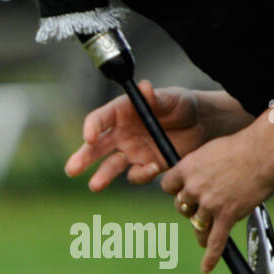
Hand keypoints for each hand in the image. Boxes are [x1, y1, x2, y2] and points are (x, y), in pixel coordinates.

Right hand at [65, 82, 205, 190]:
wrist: (201, 125)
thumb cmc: (182, 105)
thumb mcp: (173, 99)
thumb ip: (157, 98)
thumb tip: (144, 87)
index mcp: (121, 112)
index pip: (100, 119)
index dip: (92, 128)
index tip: (89, 137)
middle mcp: (120, 134)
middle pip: (95, 148)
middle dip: (83, 158)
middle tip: (72, 169)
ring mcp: (130, 152)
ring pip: (109, 166)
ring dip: (101, 176)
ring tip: (94, 186)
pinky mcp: (143, 166)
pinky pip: (136, 175)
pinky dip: (141, 174)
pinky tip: (152, 168)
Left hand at [160, 126, 273, 272]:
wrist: (265, 151)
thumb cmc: (242, 147)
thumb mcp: (209, 151)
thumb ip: (198, 167)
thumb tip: (196, 176)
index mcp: (186, 169)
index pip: (168, 187)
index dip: (177, 189)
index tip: (185, 189)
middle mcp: (194, 188)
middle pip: (181, 206)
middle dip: (191, 206)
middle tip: (206, 202)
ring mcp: (209, 203)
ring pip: (196, 223)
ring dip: (202, 226)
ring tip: (207, 229)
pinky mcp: (227, 215)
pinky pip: (215, 240)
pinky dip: (210, 256)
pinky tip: (205, 268)